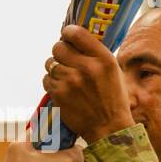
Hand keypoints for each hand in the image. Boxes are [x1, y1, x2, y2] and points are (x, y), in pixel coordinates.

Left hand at [42, 25, 134, 143]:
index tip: (67, 37)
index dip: (68, 33)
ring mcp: (70, 81)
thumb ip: (96, 54)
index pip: (76, 33)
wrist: (108, 128)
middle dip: (60, 52)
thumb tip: (76, 41)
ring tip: (66, 77)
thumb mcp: (114, 70)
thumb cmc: (113, 99)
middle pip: (58, 47)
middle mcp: (86, 67)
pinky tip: (63, 88)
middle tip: (66, 60)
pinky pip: (46, 79)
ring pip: (50, 63)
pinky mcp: (59, 94)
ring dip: (55, 68)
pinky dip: (52, 82)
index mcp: (103, 58)